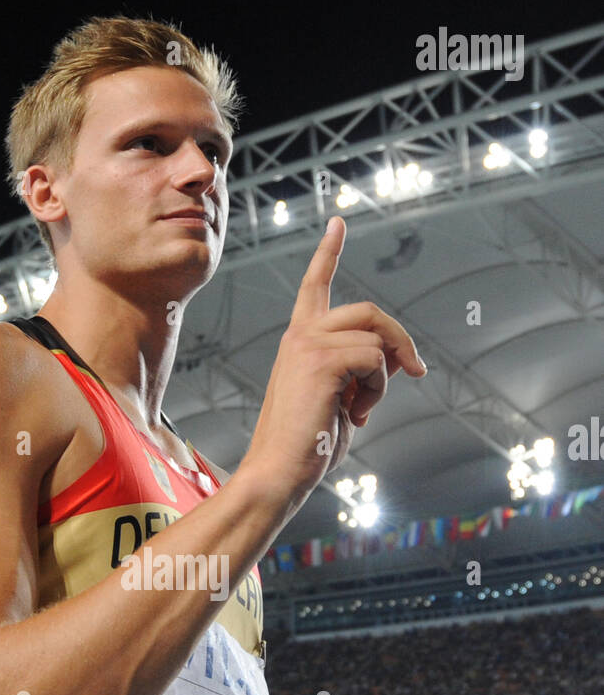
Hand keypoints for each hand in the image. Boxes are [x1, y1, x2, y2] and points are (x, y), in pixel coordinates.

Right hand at [240, 216, 427, 508]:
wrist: (278, 472)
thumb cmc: (308, 447)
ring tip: (359, 409)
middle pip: (370, 311)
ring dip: (383, 379)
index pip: (315, 286)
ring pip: (377, 338)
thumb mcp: (343, 400)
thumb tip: (399, 357)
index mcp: (300, 341)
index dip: (329, 252)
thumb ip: (364, 372)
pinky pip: (375, 360)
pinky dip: (377, 390)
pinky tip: (354, 413)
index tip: (338, 223)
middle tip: (415, 372)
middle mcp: (301, 334)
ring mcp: (308, 343)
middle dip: (401, 341)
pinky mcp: (320, 359)